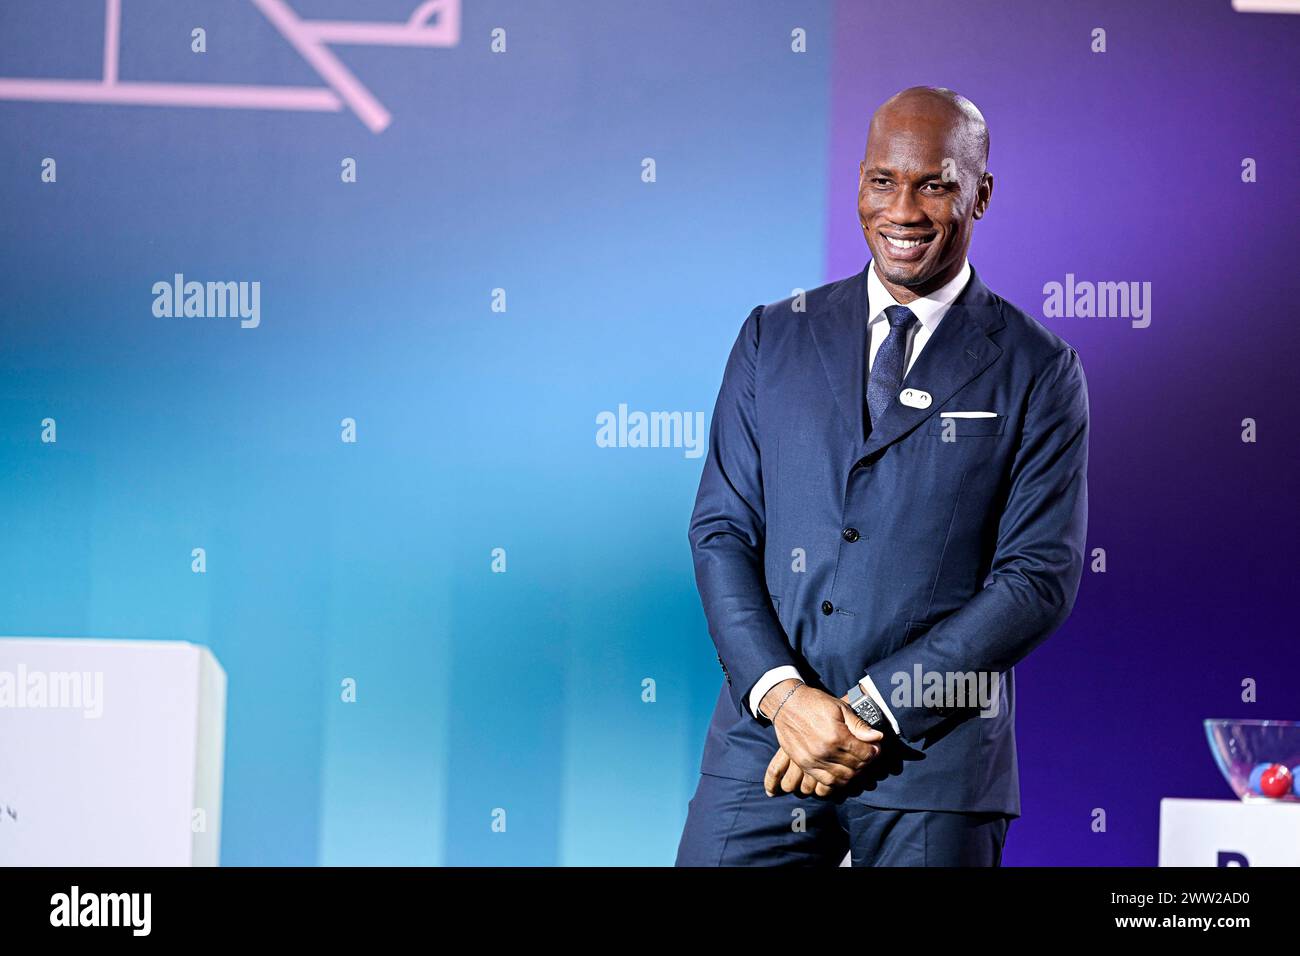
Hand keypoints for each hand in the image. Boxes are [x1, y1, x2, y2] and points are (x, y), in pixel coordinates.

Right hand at [760, 680, 882, 787]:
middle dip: (865, 762)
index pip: (864, 753)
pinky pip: (825, 782)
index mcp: (836, 736)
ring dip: (853, 773)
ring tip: (854, 763)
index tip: (875, 748)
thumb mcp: (840, 708)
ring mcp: (813, 760)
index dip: (873, 751)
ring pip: (842, 778)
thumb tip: (877, 737)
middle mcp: (825, 752)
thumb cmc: (815, 703)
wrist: (787, 704)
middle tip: (866, 755)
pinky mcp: (804, 764)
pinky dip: (837, 781)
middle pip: (855, 767)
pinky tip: (841, 772)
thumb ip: (859, 725)